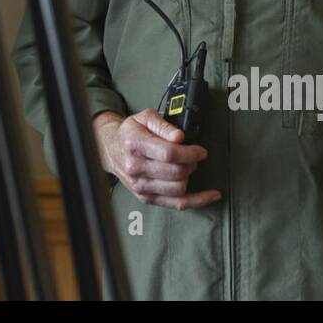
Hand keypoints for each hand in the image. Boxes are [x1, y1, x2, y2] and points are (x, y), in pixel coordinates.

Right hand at [93, 109, 220, 210]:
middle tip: (195, 155)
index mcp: (135, 144)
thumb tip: (179, 137)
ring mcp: (140, 186)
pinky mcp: (146, 198)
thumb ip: (163, 125)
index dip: (190, 152)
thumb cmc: (131, 132)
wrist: (111, 149)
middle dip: (192, 163)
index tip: (200, 150)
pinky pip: (177, 204)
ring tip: (190, 166)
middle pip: (175, 172)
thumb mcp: (145, 117)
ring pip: (178, 189)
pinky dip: (198, 200)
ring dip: (190, 176)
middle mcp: (135, 168)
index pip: (168, 153)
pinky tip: (211, 195)